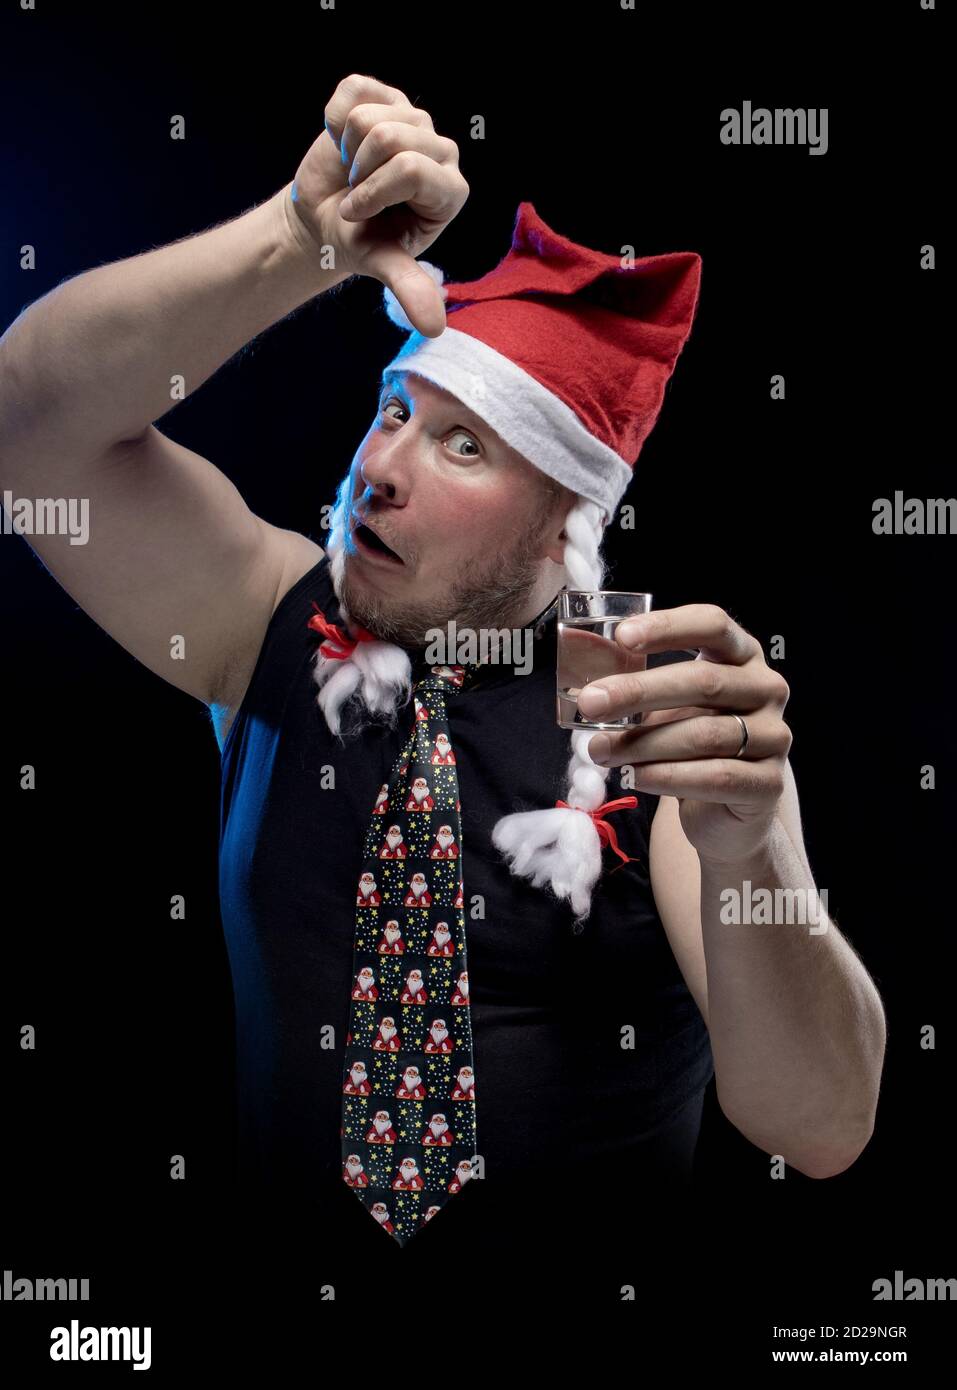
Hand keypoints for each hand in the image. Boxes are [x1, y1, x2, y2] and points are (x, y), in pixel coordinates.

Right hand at [285, 73, 467, 336]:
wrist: (323, 216)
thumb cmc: (357, 241)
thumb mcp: (382, 264)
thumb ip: (410, 288)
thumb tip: (435, 328)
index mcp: (449, 191)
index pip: (408, 168)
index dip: (371, 191)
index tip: (357, 213)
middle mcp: (441, 151)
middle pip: (388, 138)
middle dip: (358, 173)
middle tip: (358, 193)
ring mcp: (414, 119)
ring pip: (368, 116)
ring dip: (347, 150)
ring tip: (354, 171)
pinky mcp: (384, 95)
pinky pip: (352, 92)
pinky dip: (335, 120)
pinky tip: (344, 143)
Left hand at [579, 604, 792, 865]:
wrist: (727, 809)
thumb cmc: (691, 742)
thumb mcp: (668, 706)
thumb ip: (637, 687)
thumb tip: (583, 676)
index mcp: (742, 655)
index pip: (713, 625)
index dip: (668, 627)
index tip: (621, 636)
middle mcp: (766, 688)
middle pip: (704, 681)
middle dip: (639, 691)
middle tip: (591, 702)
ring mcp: (774, 735)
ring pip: (704, 735)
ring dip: (643, 743)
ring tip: (600, 750)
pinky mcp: (769, 782)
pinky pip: (717, 776)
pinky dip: (670, 777)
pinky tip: (637, 777)